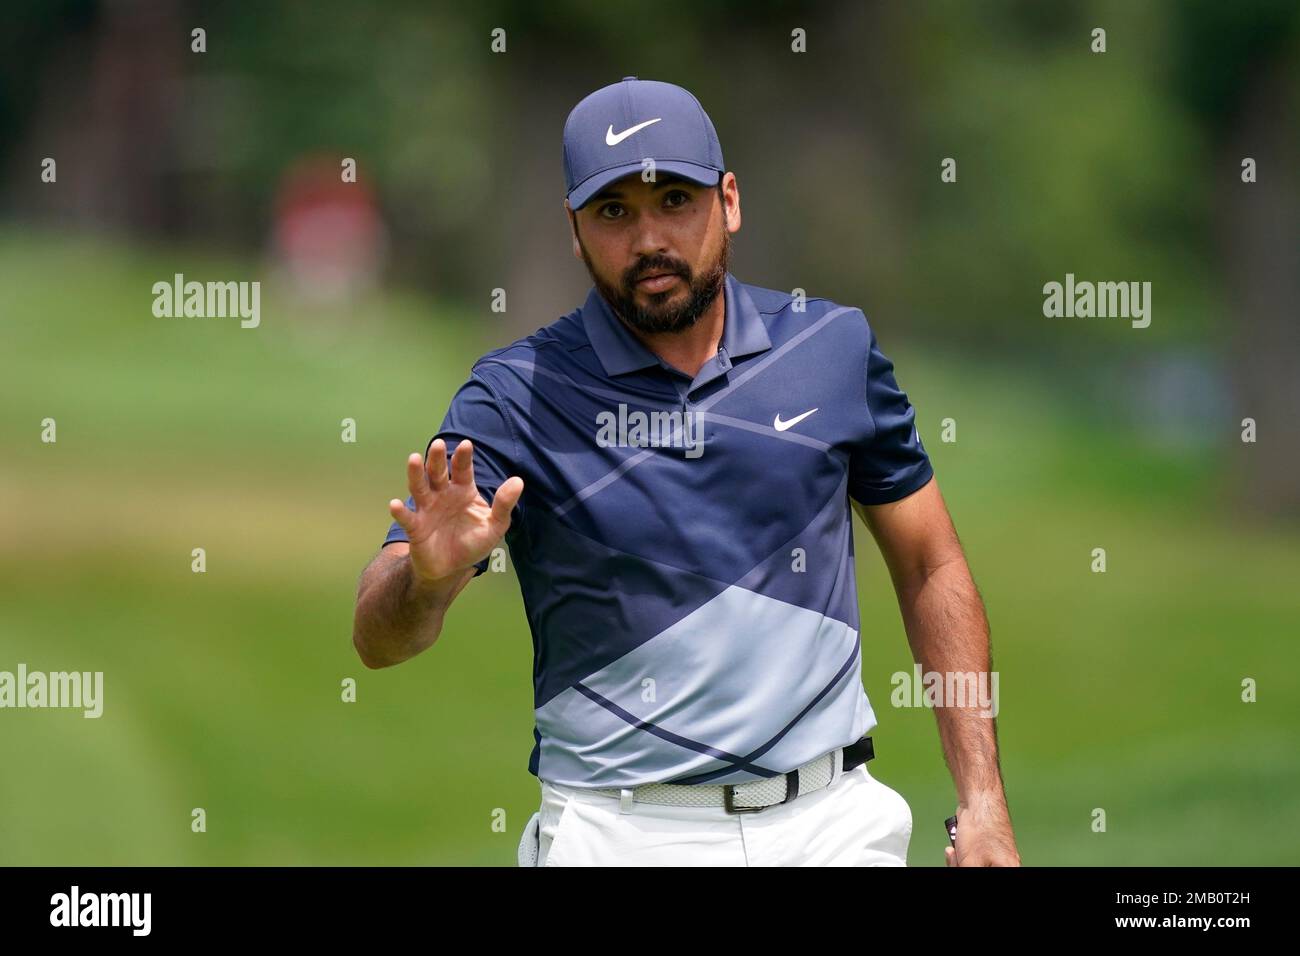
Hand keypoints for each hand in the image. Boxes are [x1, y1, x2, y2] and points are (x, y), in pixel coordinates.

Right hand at [387, 439, 523, 584]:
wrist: (451, 568)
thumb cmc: (473, 542)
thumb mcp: (494, 526)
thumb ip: (504, 505)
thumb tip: (518, 481)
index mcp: (463, 490)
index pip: (463, 469)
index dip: (463, 457)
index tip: (466, 444)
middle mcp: (442, 494)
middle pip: (438, 472)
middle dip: (437, 458)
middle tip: (438, 444)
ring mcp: (427, 508)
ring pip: (419, 487)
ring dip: (416, 474)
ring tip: (414, 458)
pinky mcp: (415, 527)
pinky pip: (407, 518)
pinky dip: (400, 512)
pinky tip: (395, 504)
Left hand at [944, 801, 1020, 866]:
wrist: (979, 801)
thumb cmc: (982, 828)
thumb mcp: (970, 863)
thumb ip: (965, 873)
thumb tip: (962, 871)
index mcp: (1006, 870)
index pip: (986, 878)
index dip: (969, 868)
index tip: (967, 862)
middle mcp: (1003, 866)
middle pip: (975, 872)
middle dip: (961, 866)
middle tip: (959, 858)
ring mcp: (994, 858)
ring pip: (970, 867)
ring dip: (959, 861)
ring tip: (957, 849)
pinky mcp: (983, 850)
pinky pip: (969, 859)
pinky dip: (960, 855)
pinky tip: (956, 846)